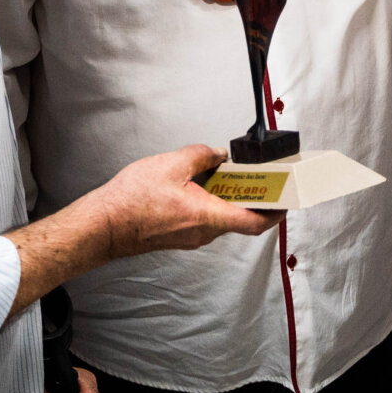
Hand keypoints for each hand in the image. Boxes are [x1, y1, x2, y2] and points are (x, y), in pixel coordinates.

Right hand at [91, 145, 283, 256]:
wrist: (104, 225)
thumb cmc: (132, 201)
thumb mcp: (171, 164)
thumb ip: (201, 156)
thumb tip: (217, 154)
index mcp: (208, 217)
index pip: (254, 222)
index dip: (275, 213)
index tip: (287, 201)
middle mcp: (203, 233)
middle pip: (239, 219)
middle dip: (252, 198)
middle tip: (258, 178)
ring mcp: (190, 238)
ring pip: (221, 219)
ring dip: (228, 199)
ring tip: (226, 175)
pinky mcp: (178, 236)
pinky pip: (204, 220)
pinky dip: (210, 203)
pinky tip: (199, 185)